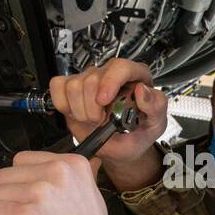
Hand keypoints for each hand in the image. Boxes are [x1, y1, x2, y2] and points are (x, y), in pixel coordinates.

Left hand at [0, 150, 137, 214]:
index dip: (19, 185)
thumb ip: (75, 181)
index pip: (23, 160)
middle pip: (2, 176)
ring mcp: (39, 195)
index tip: (26, 202)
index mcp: (74, 166)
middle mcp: (57, 175)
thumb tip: (76, 163)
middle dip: (6, 200)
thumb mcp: (93, 201)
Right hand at [49, 59, 168, 164]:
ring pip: (74, 85)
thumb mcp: (157, 124)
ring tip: (93, 120)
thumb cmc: (138, 133)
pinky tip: (76, 114)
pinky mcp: (70, 88)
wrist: (121, 148)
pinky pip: (58, 86)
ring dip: (80, 111)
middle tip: (103, 122)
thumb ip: (156, 106)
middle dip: (94, 108)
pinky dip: (63, 104)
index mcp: (135, 76)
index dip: (109, 82)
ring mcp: (89, 79)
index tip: (103, 101)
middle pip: (92, 78)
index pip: (121, 67)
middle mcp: (111, 74)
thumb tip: (143, 91)